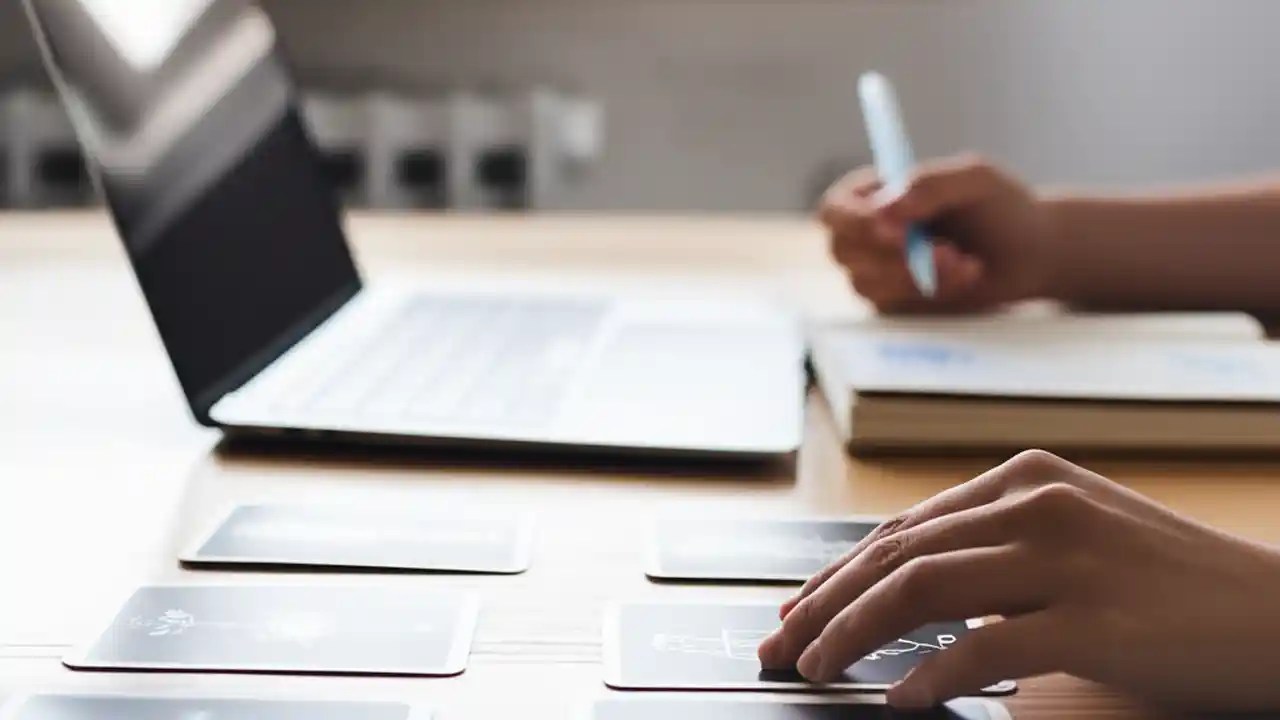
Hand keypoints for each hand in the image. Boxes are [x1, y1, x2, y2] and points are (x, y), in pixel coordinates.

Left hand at [757, 450, 1279, 711]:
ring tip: (817, 668)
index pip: (903, 527)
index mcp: (1025, 478)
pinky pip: (985, 646)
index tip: (796, 607)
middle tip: (780, 644)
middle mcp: (1037, 504)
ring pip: (921, 589)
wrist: (1277, 615)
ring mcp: (1065, 558)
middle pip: (897, 554)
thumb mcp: (1073, 539)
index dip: (838, 572)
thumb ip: (993, 549)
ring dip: (853, 632)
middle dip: (824, 603)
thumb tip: (904, 592)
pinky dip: (930, 675)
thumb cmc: (1172, 584)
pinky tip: (899, 699)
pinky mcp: (1094, 619)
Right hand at [821, 154, 1057, 313]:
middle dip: (894, 256)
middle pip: (842, 250)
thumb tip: (886, 209)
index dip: (855, 222)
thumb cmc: (1000, 207)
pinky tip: (963, 279)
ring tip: (966, 262)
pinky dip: (930, 294)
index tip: (898, 233)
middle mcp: (866, 235)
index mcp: (873, 194)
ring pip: (865, 283)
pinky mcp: (895, 304)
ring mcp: (877, 273)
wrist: (1033, 254)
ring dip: (917, 276)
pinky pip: (892, 306)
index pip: (836, 208)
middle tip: (947, 251)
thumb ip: (930, 183)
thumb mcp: (975, 178)